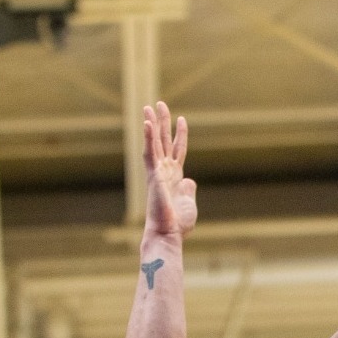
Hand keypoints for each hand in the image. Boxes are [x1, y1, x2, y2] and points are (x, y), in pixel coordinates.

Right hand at [142, 101, 196, 241]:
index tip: (182, 119)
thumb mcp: (189, 203)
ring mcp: (157, 172)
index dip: (180, 134)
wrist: (168, 234)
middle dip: (162, 122)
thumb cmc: (177, 224)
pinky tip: (148, 123)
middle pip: (163, 141)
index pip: (177, 149)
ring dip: (152, 124)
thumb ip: (188, 190)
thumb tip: (189, 181)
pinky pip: (150, 153)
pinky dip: (149, 138)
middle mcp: (164, 171)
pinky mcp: (153, 176)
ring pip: (154, 143)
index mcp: (174, 177)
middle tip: (158, 103)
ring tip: (149, 106)